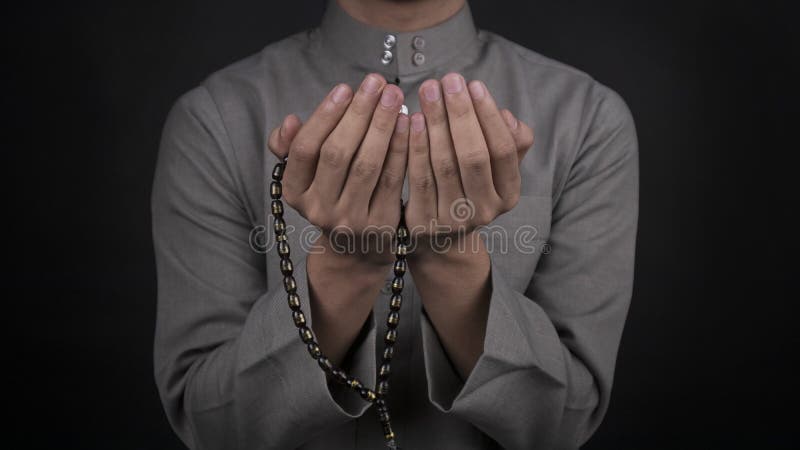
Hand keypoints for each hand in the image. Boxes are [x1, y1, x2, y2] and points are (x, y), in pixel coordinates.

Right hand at [266, 74, 408, 366]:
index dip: (324, 117)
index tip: (345, 88)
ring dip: (382, 126)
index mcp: (295, 192)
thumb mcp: (307, 176)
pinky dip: (401, 149)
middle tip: (377, 83)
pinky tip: (410, 124)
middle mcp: (319, 209)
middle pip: (338, 154)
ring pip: (367, 166)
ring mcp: (350, 220)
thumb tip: (289, 122)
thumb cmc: (334, 194)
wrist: (357, 248)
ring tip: (394, 97)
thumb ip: (294, 147)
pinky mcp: (381, 226)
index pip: (305, 149)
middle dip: (359, 114)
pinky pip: (393, 180)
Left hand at [405, 73, 533, 254]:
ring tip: (429, 91)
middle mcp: (485, 211)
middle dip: (461, 113)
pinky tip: (412, 119)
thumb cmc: (469, 186)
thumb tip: (508, 117)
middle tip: (449, 79)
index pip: (503, 150)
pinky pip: (419, 178)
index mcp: (509, 195)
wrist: (441, 236)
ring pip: (445, 165)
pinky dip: (415, 146)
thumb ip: (509, 142)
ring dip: (436, 123)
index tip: (474, 84)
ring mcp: (454, 220)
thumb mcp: (495, 168)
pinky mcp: (424, 222)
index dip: (489, 116)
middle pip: (474, 156)